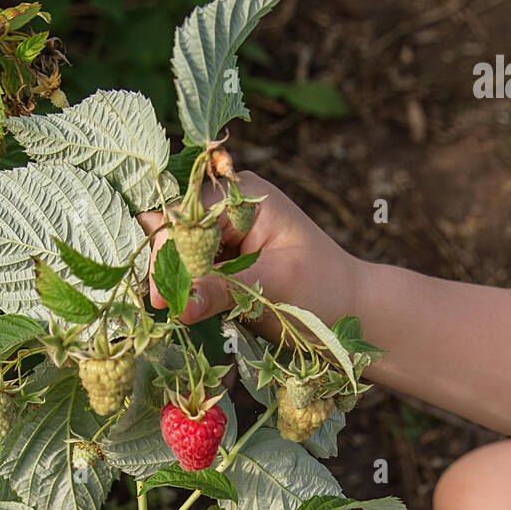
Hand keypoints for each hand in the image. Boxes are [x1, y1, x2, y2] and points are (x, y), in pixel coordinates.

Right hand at [138, 171, 361, 335]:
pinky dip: (183, 291)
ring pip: (177, 255)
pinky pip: (189, 274)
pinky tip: (181, 309)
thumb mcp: (275, 285)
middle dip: (166, 267)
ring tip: (169, 309)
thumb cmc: (323, 288)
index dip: (168, 251)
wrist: (349, 312)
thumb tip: (178, 304)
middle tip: (161, 306)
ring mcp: (223, 238)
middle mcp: (227, 210)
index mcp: (243, 196)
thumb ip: (224, 290)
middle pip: (175, 232)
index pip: (187, 216)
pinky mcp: (221, 266)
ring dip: (172, 281)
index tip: (161, 295)